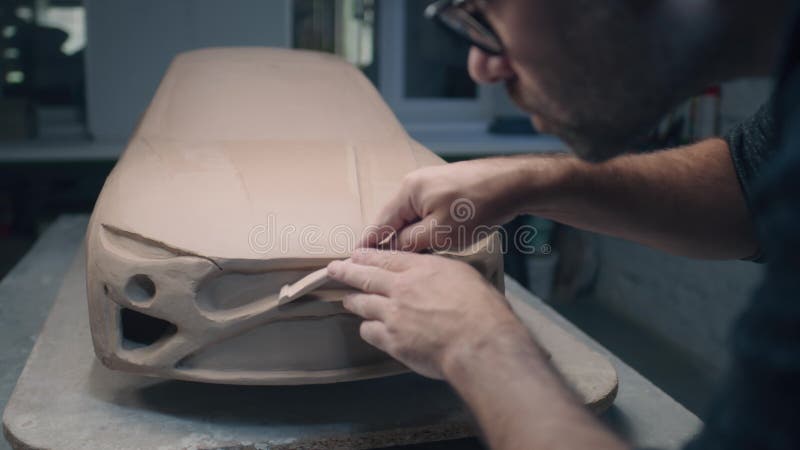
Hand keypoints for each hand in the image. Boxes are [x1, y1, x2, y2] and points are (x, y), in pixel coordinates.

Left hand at [327, 248, 534, 379]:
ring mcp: (393, 314)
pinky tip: (369, 329)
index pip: (387, 258)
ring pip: (362, 304)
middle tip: (334, 269)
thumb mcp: (464, 276)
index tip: (356, 254)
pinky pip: (369, 331)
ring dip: (353, 301)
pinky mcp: (392, 341)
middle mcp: (402, 288)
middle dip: (346, 271)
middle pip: (366, 276)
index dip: (368, 256)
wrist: (479, 342)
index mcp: (421, 269)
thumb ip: (442, 272)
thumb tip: (434, 275)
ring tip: (347, 300)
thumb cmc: (482, 310)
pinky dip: (367, 328)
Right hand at [360, 158, 528, 251]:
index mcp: (407, 192)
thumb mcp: (440, 233)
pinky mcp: (447, 190)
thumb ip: (411, 243)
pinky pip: (427, 214)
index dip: (369, 247)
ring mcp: (431, 185)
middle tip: (383, 271)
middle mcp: (414, 184)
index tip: (354, 264)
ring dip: (412, 239)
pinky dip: (426, 230)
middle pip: (394, 221)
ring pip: (412, 219)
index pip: (380, 224)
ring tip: (409, 262)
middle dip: (392, 244)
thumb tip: (391, 250)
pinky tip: (431, 245)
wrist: (514, 184)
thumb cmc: (478, 207)